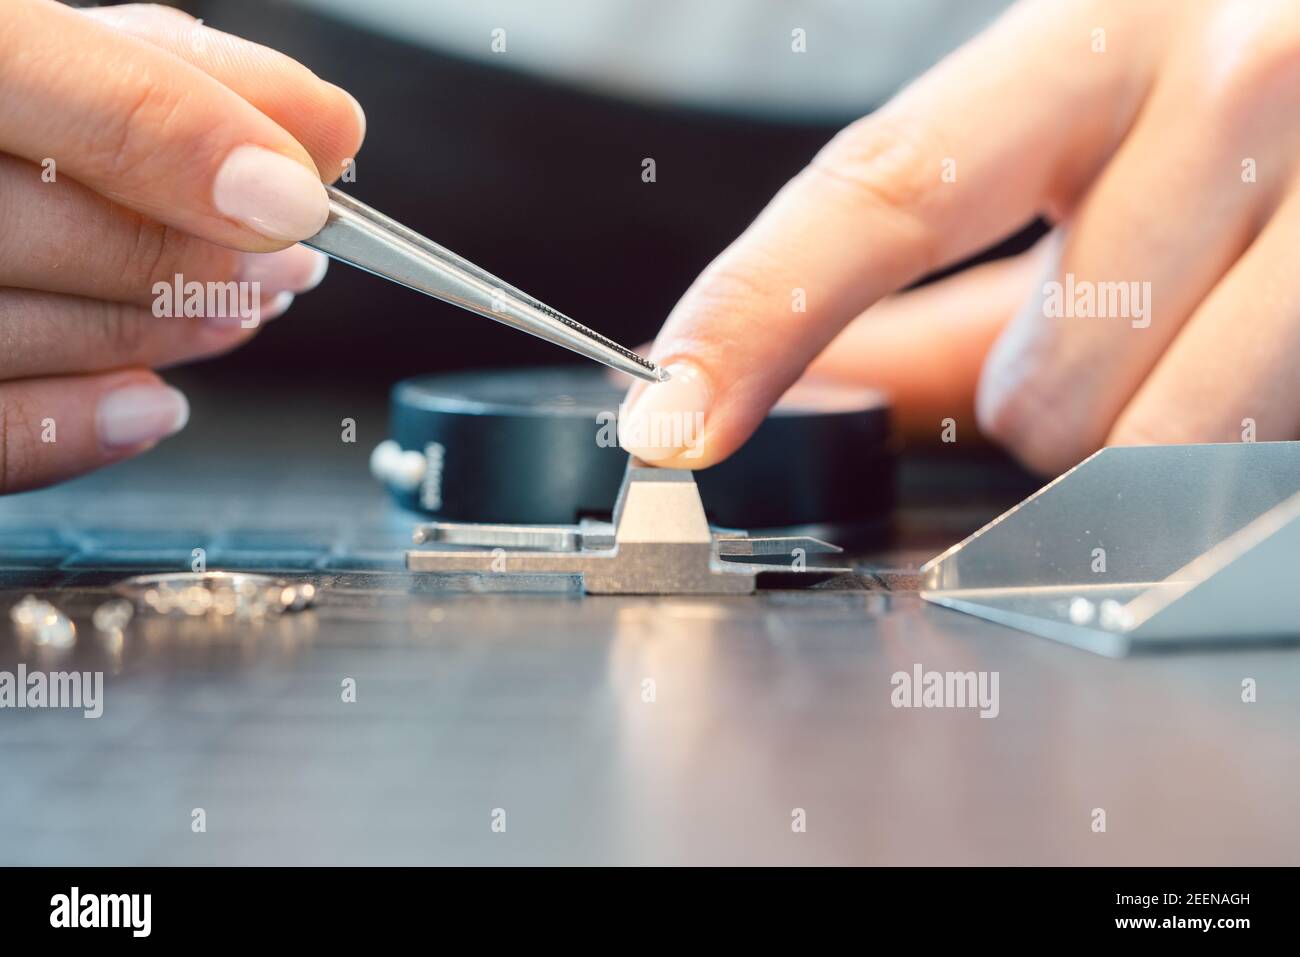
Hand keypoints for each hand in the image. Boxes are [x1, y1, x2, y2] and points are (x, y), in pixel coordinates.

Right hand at [0, 0, 363, 490]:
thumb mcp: (32, 52)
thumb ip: (162, 74)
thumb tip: (323, 124)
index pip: (36, 76)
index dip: (185, 138)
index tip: (300, 195)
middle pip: (44, 220)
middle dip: (197, 252)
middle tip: (292, 262)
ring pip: (19, 327)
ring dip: (164, 329)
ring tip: (242, 312)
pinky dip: (75, 427)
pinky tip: (152, 406)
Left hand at [619, 0, 1299, 473]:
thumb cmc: (1235, 94)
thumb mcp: (1084, 141)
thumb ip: (926, 271)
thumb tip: (786, 370)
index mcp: (1098, 37)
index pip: (885, 193)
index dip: (758, 315)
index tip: (670, 413)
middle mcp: (1232, 80)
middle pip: (1035, 391)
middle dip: (1048, 398)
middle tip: (1117, 323)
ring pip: (1151, 444)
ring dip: (1144, 427)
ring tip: (1203, 327)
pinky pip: (1249, 459)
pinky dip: (1225, 436)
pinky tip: (1259, 344)